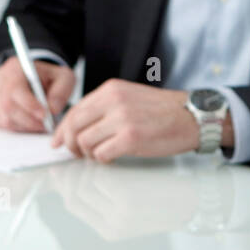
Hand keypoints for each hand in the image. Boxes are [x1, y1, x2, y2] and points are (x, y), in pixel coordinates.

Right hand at [0, 56, 74, 132]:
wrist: (37, 78)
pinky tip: (27, 122)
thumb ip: (61, 92)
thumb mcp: (64, 78)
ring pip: (3, 118)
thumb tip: (52, 109)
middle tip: (46, 125)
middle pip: (7, 105)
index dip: (29, 105)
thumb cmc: (50, 78)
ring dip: (24, 125)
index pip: (15, 88)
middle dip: (29, 120)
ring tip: (39, 124)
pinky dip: (16, 127)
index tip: (45, 115)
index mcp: (15, 67)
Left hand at [50, 78, 196, 161]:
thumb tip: (78, 127)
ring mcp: (122, 119)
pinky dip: (103, 160)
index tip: (58, 141)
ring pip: (85, 142)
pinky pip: (102, 154)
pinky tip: (112, 158)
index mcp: (111, 90)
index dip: (62, 129)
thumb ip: (104, 107)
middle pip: (74, 126)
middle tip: (76, 154)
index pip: (74, 110)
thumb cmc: (163, 111)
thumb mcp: (129, 97)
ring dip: (88, 154)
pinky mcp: (131, 138)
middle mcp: (114, 101)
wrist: (191, 116)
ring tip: (100, 154)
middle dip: (70, 144)